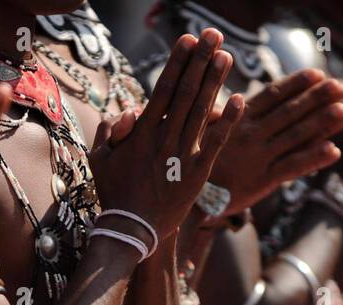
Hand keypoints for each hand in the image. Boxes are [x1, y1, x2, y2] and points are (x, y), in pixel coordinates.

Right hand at [89, 30, 244, 241]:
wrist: (130, 230)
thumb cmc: (114, 194)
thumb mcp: (102, 158)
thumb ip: (114, 131)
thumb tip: (129, 110)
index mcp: (141, 132)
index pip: (163, 88)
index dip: (178, 62)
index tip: (189, 40)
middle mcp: (164, 137)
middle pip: (186, 91)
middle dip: (200, 61)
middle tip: (213, 35)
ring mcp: (182, 154)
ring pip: (201, 111)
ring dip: (215, 81)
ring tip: (227, 56)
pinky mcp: (196, 173)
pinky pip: (215, 143)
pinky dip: (228, 122)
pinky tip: (240, 101)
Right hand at [207, 69, 342, 217]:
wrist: (188, 196)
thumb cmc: (197, 159)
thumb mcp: (205, 129)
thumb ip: (225, 115)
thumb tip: (234, 99)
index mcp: (238, 118)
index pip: (272, 95)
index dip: (296, 83)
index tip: (318, 74)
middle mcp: (250, 135)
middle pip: (290, 112)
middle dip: (318, 98)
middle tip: (342, 87)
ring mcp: (258, 157)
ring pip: (296, 136)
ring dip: (323, 124)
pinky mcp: (262, 181)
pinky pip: (292, 167)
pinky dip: (314, 158)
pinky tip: (334, 151)